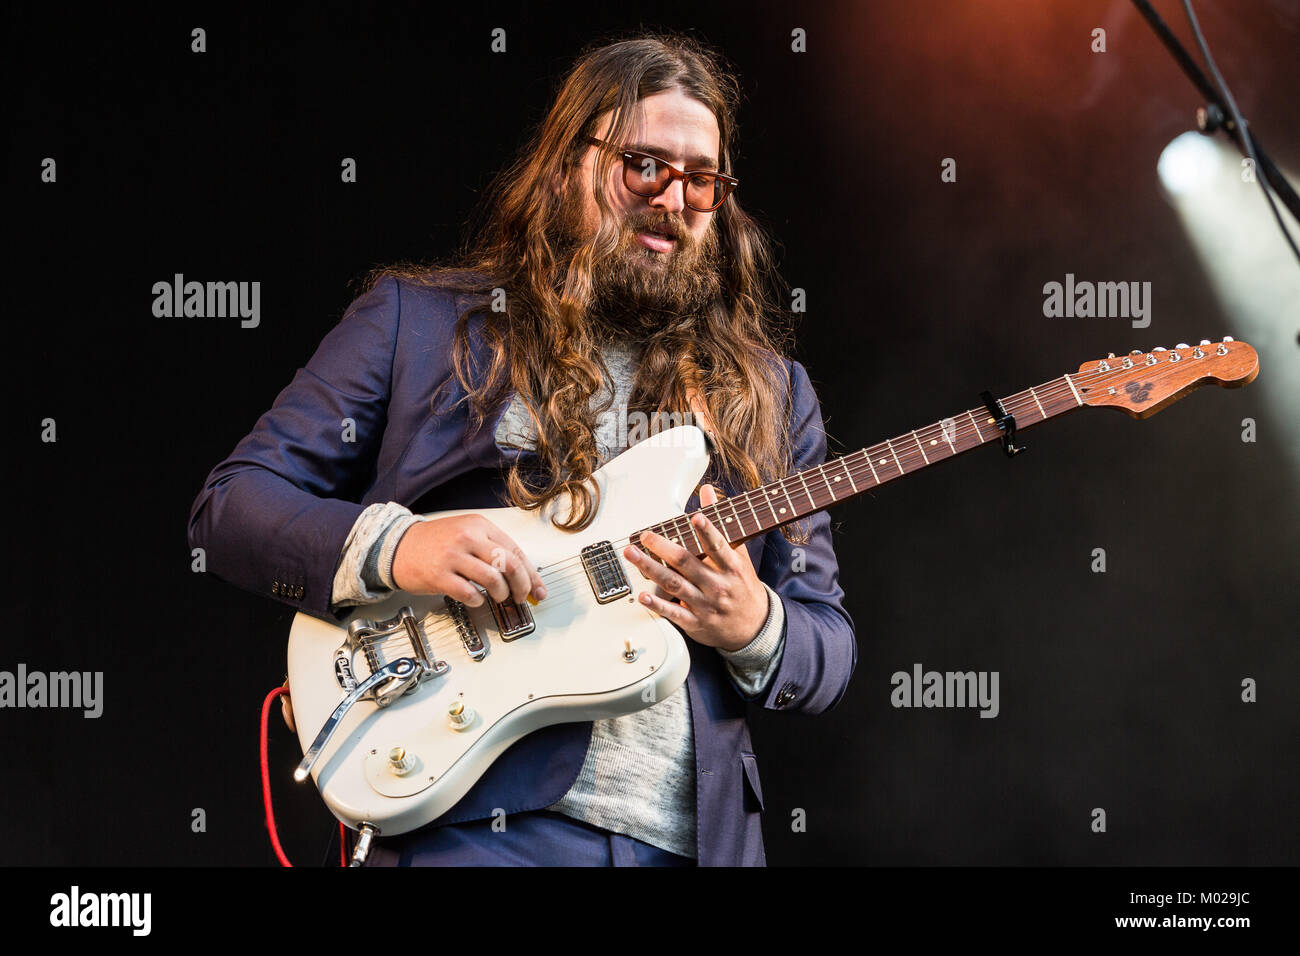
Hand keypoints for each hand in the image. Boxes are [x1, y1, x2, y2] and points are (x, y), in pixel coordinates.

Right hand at [392, 514, 545, 605]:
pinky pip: (469, 593)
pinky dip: (478, 601)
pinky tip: (476, 599)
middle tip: (521, 597)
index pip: (515, 551)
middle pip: (509, 565)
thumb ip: (492, 549)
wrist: (398, 545)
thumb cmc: (435, 542)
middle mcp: (468, 537)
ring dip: (500, 594)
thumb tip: (521, 575)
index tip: (538, 590)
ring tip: (497, 597)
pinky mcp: (440, 575)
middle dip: (521, 586)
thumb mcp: (466, 533)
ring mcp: (453, 556)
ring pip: (493, 579)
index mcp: (479, 525)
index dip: (531, 574)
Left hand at [623, 483, 768, 651]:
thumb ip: (720, 524)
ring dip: (650, 569)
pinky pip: (674, 612)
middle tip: (645, 536)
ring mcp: (706, 605)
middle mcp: (718, 585)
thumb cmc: (742, 586)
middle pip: (687, 563)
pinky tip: (642, 595)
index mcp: (731, 567)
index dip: (707, 532)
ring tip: (632, 555)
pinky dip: (657, 605)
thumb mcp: (739, 556)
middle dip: (663, 548)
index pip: (718, 546)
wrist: (754, 626)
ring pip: (674, 584)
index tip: (696, 518)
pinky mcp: (696, 622)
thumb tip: (707, 491)